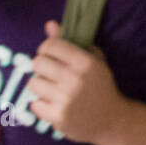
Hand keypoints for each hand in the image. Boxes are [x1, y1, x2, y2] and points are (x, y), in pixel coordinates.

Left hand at [27, 21, 125, 144]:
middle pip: (38, 63)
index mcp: (84, 62)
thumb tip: (49, 24)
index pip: (50, 45)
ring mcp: (66, 99)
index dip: (46, 48)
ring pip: (33, 83)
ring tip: (51, 88)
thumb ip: (70, 41)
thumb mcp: (93, 59)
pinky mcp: (58, 117)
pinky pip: (34, 104)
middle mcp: (74, 79)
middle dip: (42, 66)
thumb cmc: (101, 86)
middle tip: (50, 73)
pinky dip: (41, 104)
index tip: (51, 55)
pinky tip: (53, 103)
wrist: (111, 120)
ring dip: (40, 85)